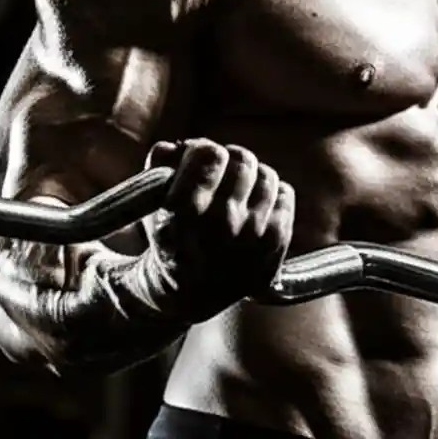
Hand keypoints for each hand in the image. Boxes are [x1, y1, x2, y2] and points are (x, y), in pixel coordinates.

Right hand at [140, 138, 294, 322]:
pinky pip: (285, 193)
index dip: (204, 150)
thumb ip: (159, 167)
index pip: (210, 153)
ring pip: (266, 174)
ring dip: (252, 176)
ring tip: (239, 190)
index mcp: (185, 210)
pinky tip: (254, 208)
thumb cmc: (172, 238)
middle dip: (230, 160)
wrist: (191, 292)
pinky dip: (272, 195)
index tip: (199, 159)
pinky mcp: (276, 242)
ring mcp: (252, 234)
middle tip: (222, 172)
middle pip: (242, 159)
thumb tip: (176, 146)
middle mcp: (221, 223)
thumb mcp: (152, 205)